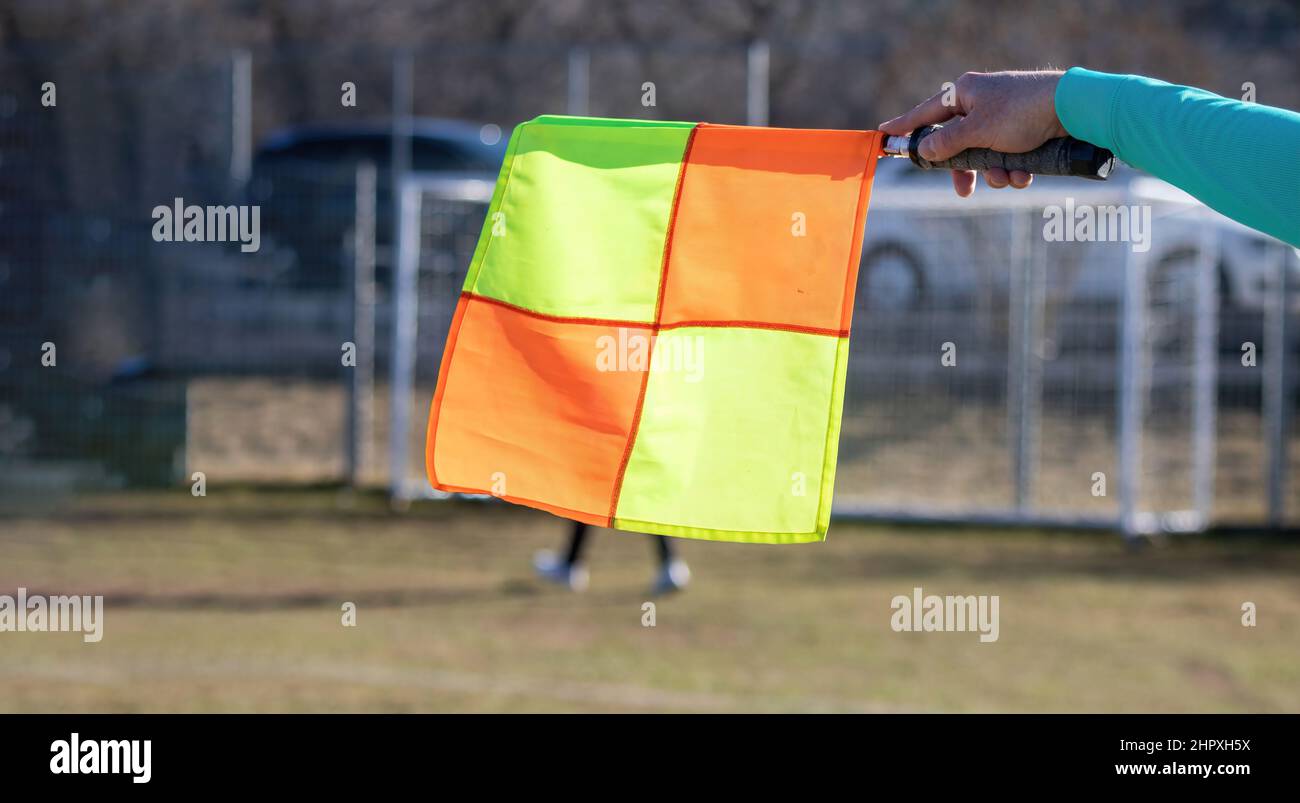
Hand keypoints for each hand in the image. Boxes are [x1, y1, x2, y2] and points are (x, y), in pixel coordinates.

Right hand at [879, 71, 1067, 196]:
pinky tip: (1026, 173)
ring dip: (995, 173)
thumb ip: (946, 143)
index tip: (884, 135)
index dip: (905, 127)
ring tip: (1009, 176)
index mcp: (966, 93)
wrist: (1073, 110)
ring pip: (985, 156)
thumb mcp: (977, 131)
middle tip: (964, 190)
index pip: (926, 113)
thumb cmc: (1021, 112)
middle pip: (957, 144)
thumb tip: (925, 150)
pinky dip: (1015, 169)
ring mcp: (1004, 118)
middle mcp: (983, 103)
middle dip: (967, 170)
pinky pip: (1008, 158)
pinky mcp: (1024, 132)